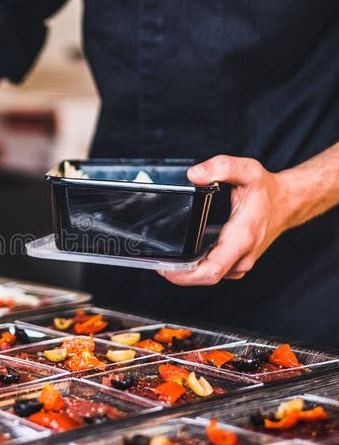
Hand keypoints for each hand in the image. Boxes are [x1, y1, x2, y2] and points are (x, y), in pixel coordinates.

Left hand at [159, 155, 295, 286]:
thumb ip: (221, 167)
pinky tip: (185, 258)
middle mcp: (242, 257)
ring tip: (167, 259)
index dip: (184, 276)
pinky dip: (198, 269)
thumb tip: (194, 175)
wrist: (288, 203)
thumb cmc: (267, 190)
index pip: (211, 270)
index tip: (163, 270)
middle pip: (205, 278)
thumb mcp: (247, 170)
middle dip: (179, 275)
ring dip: (188, 273)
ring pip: (209, 277)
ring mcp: (241, 263)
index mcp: (242, 238)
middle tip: (156, 262)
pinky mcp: (238, 264)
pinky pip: (215, 272)